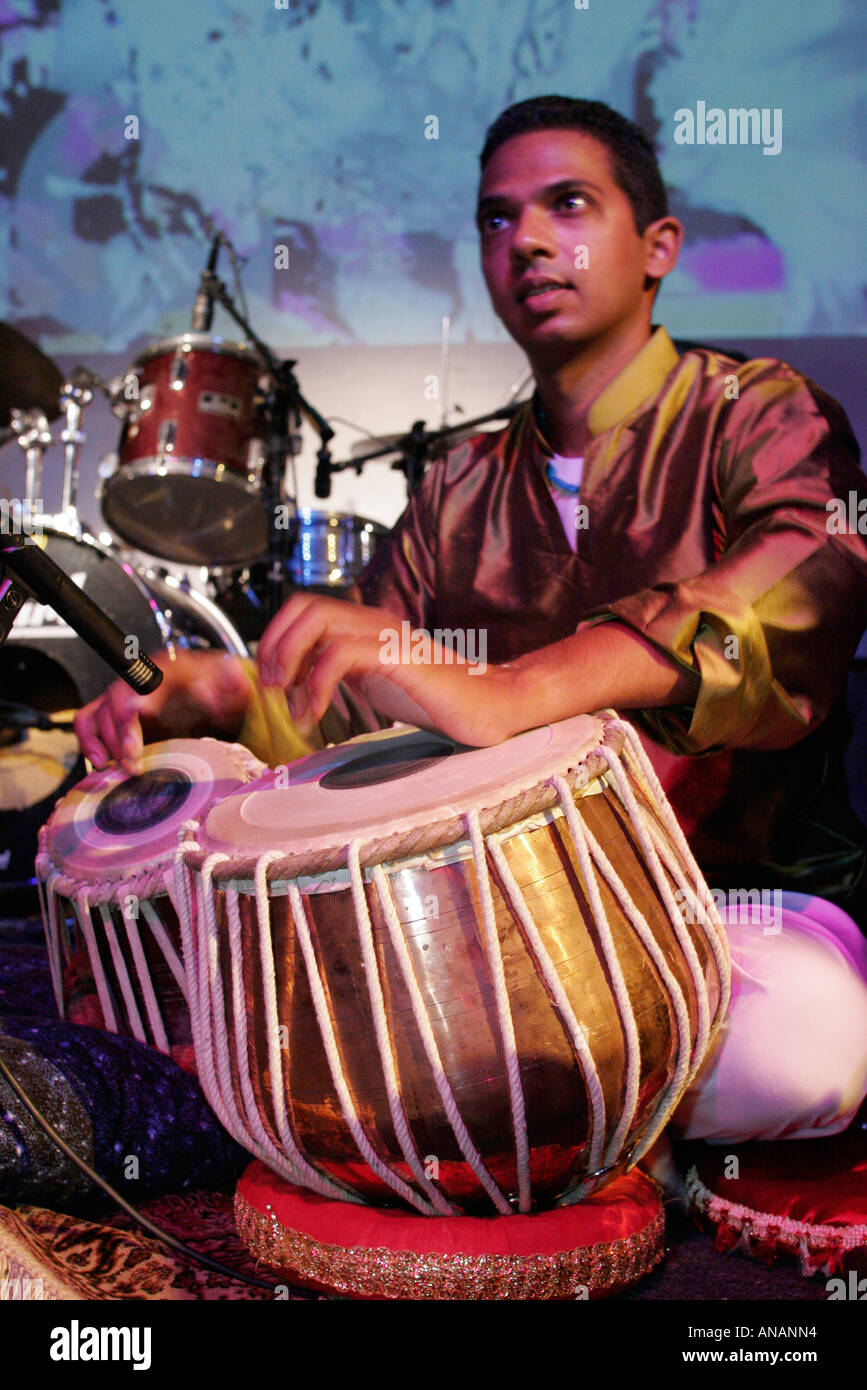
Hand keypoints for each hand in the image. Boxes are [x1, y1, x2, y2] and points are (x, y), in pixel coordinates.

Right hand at [74, 651, 252, 772]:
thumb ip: (227, 683)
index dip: (135, 698)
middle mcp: (138, 679)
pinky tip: (102, 761)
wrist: (214, 680)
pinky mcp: (115, 712)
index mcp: (165, 668)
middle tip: (133, 760)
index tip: (137, 715)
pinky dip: (89, 742)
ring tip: (125, 766)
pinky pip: (87, 723)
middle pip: (115, 701)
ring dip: (106, 744)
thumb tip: (212, 695)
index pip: (142, 679)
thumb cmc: (218, 680)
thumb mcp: (230, 677)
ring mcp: (123, 694)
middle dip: (121, 734)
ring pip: (97, 714)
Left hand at [257, 593, 514, 746]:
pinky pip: (342, 653)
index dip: (275, 637)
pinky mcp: (400, 656)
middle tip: (274, 688)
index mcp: (366, 625)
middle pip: (304, 606)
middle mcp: (374, 621)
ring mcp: (388, 635)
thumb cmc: (439, 699)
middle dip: (274, 647)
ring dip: (291, 663)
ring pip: (319, 623)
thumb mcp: (376, 681)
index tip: (270, 679)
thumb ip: (343, 673)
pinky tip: (317, 712)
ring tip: (293, 702)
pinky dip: (317, 683)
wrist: (492, 705)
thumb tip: (298, 681)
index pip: (304, 607)